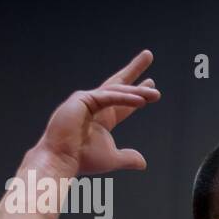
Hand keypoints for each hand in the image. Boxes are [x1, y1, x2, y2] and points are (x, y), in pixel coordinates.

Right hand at [37, 50, 161, 175]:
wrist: (62, 159)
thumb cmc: (83, 159)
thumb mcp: (113, 158)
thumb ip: (128, 158)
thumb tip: (143, 163)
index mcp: (102, 117)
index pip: (123, 102)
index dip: (138, 93)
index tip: (151, 83)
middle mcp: (95, 105)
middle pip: (119, 84)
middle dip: (134, 70)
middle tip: (148, 55)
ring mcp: (87, 100)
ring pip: (117, 92)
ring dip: (138, 92)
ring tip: (155, 94)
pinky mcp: (82, 100)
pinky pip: (108, 97)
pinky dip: (125, 98)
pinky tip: (141, 100)